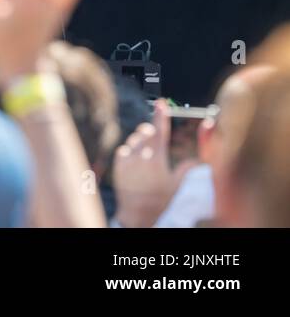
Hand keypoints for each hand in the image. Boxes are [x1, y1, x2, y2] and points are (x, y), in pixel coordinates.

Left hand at [112, 100, 197, 226]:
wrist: (137, 213)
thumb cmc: (159, 200)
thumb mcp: (176, 185)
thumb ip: (185, 169)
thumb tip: (198, 160)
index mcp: (158, 161)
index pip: (161, 132)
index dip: (161, 116)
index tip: (161, 103)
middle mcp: (142, 158)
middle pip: (146, 132)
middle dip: (151, 131)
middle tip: (155, 138)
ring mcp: (128, 160)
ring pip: (134, 140)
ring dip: (141, 142)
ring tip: (146, 157)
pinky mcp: (118, 164)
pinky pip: (124, 149)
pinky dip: (130, 152)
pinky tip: (136, 162)